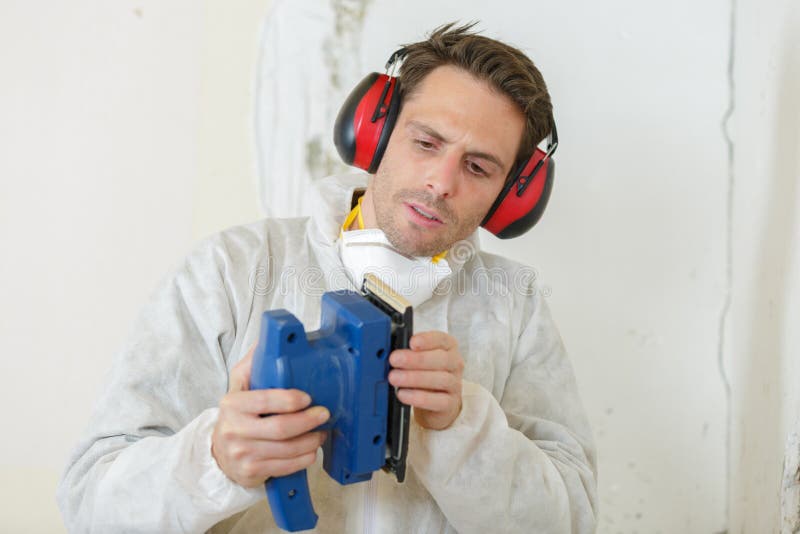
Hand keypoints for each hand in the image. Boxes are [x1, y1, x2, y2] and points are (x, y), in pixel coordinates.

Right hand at [211, 343, 329, 487]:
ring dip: (311, 440)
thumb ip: (253, 362)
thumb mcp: (238, 384)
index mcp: (232, 404)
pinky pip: (286, 466)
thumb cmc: (237, 414)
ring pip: (287, 449)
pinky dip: (304, 458)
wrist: (219, 453)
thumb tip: (269, 339)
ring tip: (320, 432)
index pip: (264, 400)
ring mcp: (242, 454)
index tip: (307, 397)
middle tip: (324, 413)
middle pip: (280, 428)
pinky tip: (311, 449)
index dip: (290, 399)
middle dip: (308, 420)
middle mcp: (234, 430)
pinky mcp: (251, 472)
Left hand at [388, 331, 463, 429]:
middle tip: (394, 360)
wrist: (436, 401)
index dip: (426, 340)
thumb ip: (408, 352)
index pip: (441, 339)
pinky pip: (438, 400)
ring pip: (440, 379)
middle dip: (415, 359)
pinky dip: (419, 397)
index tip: (412, 342)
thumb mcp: (418, 359)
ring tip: (394, 378)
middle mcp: (454, 363)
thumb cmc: (425, 373)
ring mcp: (455, 384)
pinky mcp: (451, 403)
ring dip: (414, 378)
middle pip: (440, 359)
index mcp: (448, 347)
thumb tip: (391, 352)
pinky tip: (403, 394)